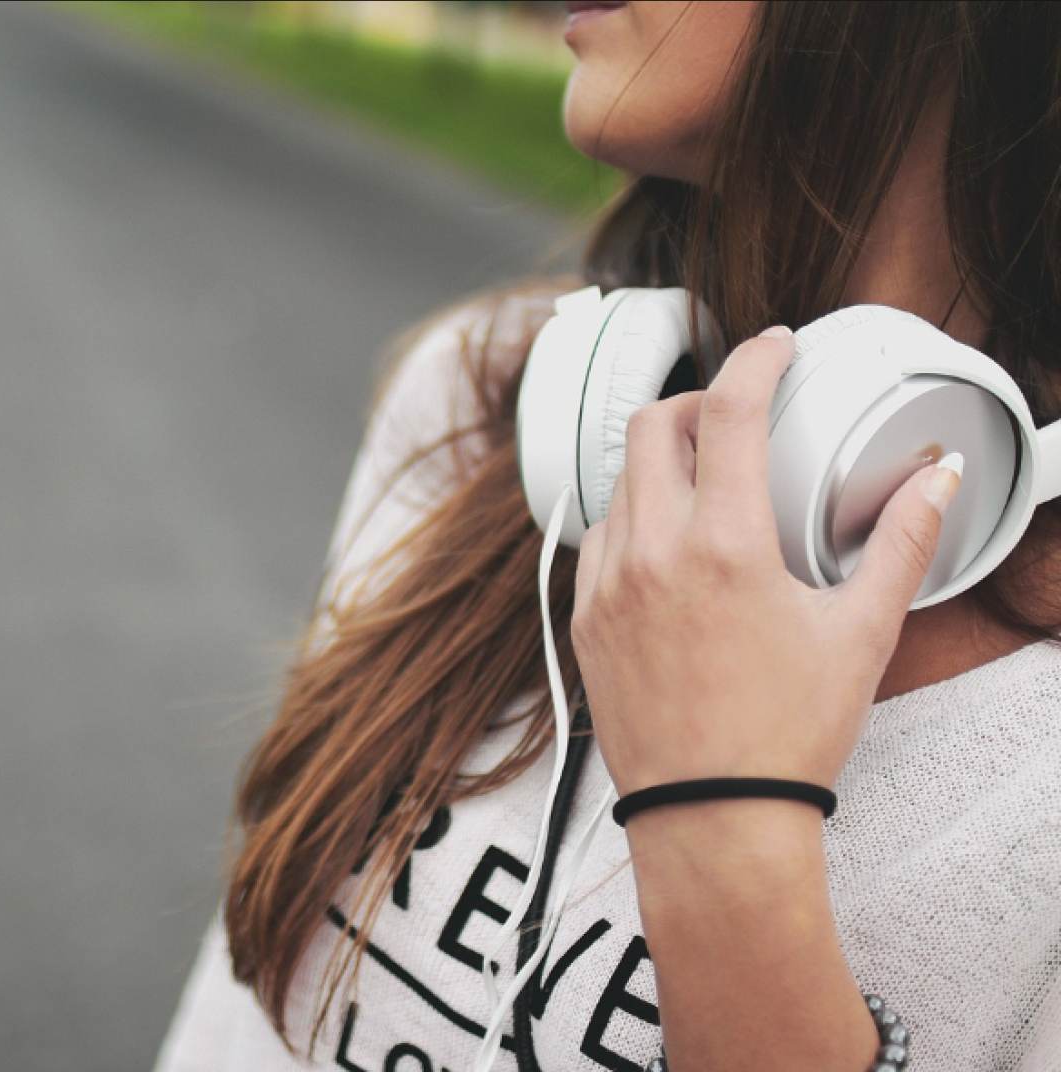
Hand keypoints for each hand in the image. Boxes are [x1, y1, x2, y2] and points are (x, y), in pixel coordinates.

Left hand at [572, 326, 962, 796]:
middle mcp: (652, 553)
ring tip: (707, 483)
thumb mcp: (861, 633)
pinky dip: (631, 518)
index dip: (755, 359)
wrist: (712, 817)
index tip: (773, 346)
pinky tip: (666, 542)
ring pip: (620, 482)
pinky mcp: (583, 619)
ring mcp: (606, 586)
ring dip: (661, 463)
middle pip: (653, 426)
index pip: (730, 410)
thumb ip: (901, 542)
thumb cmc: (789, 734)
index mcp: (724, 546)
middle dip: (696, 403)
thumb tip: (939, 479)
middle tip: (736, 416)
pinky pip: (598, 539)